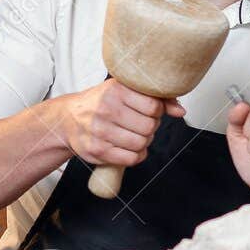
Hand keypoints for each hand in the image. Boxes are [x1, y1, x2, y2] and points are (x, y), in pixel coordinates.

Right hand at [56, 78, 182, 167]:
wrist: (68, 119)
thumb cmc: (101, 103)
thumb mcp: (124, 91)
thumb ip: (156, 98)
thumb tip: (181, 111)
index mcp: (116, 90)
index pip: (154, 106)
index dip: (157, 112)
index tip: (149, 111)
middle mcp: (106, 109)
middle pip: (149, 127)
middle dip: (150, 128)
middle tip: (140, 124)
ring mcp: (100, 131)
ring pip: (141, 144)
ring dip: (143, 143)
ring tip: (135, 136)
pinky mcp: (96, 150)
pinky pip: (130, 159)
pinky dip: (136, 156)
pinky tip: (130, 148)